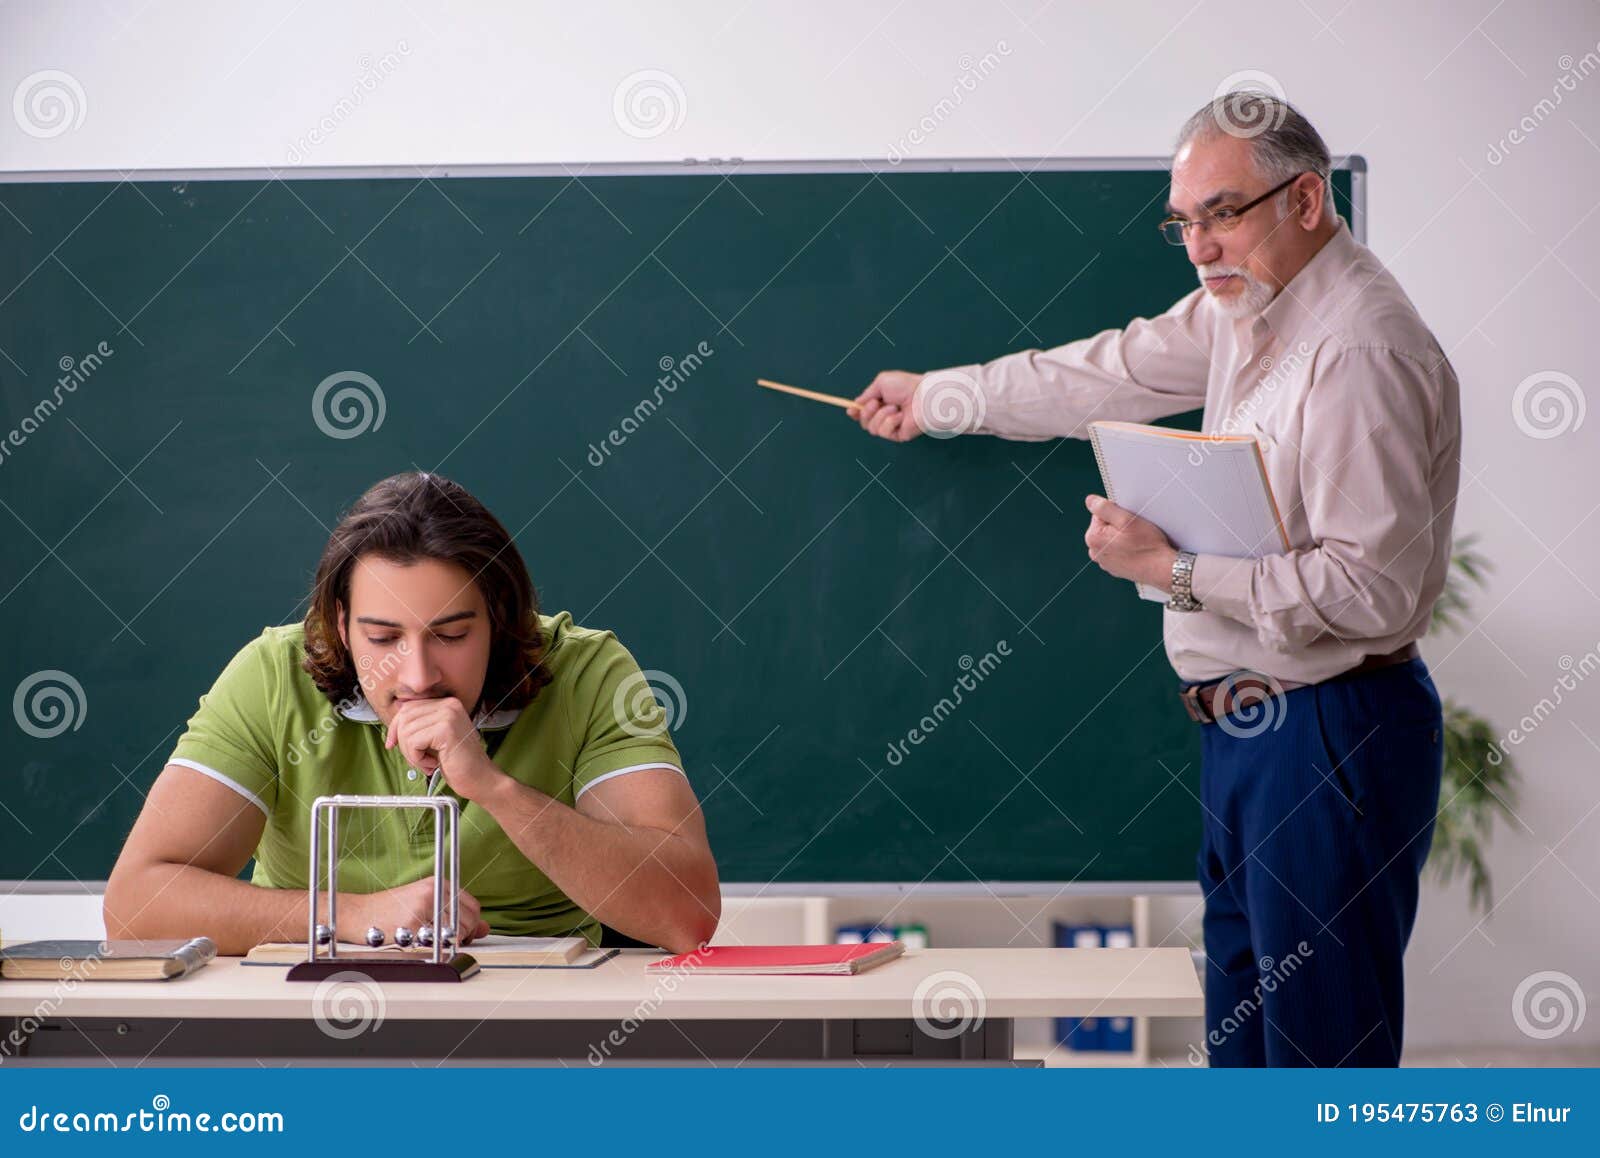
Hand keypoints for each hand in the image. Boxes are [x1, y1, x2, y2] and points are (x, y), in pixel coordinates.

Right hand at [345, 875, 490, 944]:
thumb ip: (456, 915)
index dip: (471, 925)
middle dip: (463, 936)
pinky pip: (436, 942)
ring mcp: (425, 905)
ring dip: (448, 943)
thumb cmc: (389, 911)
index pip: (474, 907)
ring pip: (457, 932)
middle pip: (469, 920)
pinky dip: (431, 947)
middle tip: (444, 941)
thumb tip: (485, 928)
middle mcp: (435, 890)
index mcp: (440, 884)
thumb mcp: (426, 906)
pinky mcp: (413, 921)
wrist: (357, 913)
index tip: (461, 934)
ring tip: (430, 940)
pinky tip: (416, 941)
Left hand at [385, 696, 502, 801]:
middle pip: (404, 718)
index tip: (392, 744)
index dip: (395, 727)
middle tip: (418, 759)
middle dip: (402, 743)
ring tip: (428, 763)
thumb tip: (396, 716)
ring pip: (406, 732)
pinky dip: (417, 758)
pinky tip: (432, 764)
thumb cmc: (459, 763)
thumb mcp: (435, 738)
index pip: (408, 707)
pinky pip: (413, 742)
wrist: (481, 779)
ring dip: (411, 754)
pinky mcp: (445, 729)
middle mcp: (449, 704)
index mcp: (448, 704)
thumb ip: (420, 724)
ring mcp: (449, 715)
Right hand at [851, 370, 925, 441]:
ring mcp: (891, 427)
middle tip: (876, 403)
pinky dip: (890, 422)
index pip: (863, 413)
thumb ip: (866, 394)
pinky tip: (900, 416)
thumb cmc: (905, 386)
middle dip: (866, 412)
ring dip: (881, 416)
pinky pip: (884, 432)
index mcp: (880, 404)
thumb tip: (855, 404)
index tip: (851, 410)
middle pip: (864, 423)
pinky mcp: (897, 435)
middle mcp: (884, 416)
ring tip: (894, 408)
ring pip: (872, 429)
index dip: (855, 413)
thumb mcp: (880, 383)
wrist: (922, 395)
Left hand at [1084, 495, 1178, 589]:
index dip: (1117, 512)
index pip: (1100, 513)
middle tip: (1135, 530)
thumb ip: (1104, 508)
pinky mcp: (1115, 568)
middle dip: (1120, 525)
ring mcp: (1105, 562)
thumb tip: (1090, 501)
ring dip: (1123, 536)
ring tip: (1137, 541)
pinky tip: (1137, 550)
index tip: (1129, 520)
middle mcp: (1095, 552)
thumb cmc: (1147, 545)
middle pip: (1105, 527)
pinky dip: (1127, 548)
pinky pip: (1118, 550)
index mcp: (1093, 538)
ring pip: (1113, 538)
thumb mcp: (1126, 519)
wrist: (1161, 569)